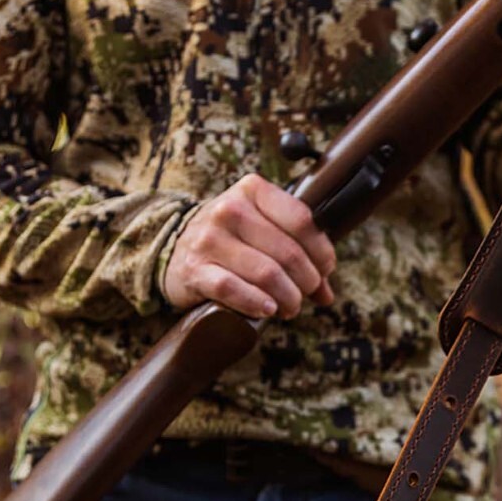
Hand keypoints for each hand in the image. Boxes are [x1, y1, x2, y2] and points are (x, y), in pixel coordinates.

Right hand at [164, 173, 336, 318]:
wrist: (173, 249)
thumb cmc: (230, 238)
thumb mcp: (261, 229)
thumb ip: (297, 251)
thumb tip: (327, 294)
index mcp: (252, 190)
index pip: (302, 220)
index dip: (321, 251)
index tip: (325, 270)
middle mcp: (229, 209)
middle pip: (288, 252)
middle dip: (307, 281)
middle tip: (307, 295)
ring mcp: (209, 239)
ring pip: (266, 273)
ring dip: (288, 297)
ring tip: (291, 307)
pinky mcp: (195, 269)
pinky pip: (233, 289)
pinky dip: (256, 303)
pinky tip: (268, 310)